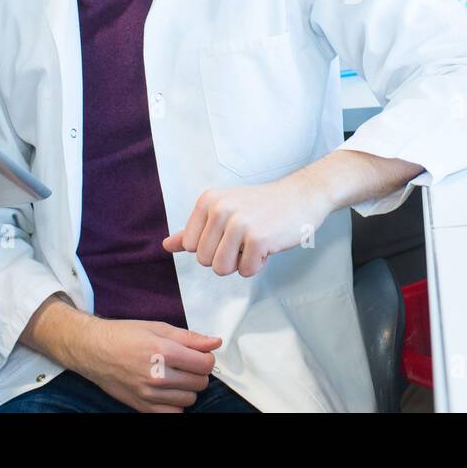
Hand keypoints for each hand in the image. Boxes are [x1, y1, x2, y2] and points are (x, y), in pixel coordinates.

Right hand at [72, 316, 221, 412]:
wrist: (93, 350)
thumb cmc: (124, 335)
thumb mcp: (158, 327)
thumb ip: (189, 337)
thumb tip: (215, 343)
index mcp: (162, 351)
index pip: (204, 364)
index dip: (207, 357)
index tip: (199, 354)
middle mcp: (156, 375)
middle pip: (200, 382)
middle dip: (199, 372)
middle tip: (187, 364)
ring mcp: (148, 394)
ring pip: (189, 399)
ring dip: (189, 388)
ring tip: (176, 376)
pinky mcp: (141, 406)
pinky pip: (173, 413)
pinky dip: (176, 404)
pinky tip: (169, 391)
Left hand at [162, 176, 332, 277]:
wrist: (301, 196)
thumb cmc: (262, 206)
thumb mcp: (224, 210)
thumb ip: (193, 230)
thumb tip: (166, 246)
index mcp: (208, 201)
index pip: (190, 246)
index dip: (211, 247)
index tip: (230, 233)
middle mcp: (220, 208)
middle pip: (204, 261)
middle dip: (226, 258)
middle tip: (245, 239)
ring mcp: (239, 223)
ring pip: (221, 269)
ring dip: (240, 264)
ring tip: (254, 243)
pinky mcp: (258, 238)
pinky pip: (245, 271)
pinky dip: (258, 265)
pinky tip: (268, 246)